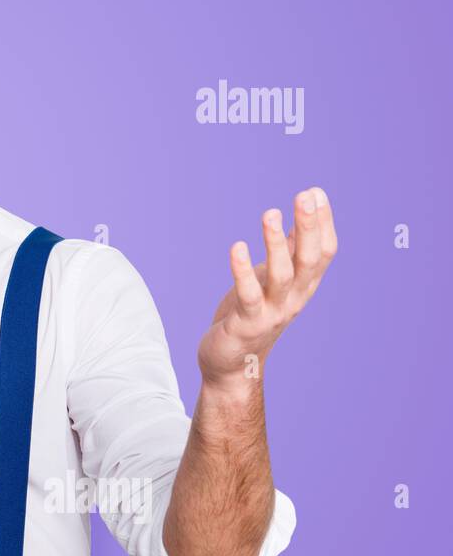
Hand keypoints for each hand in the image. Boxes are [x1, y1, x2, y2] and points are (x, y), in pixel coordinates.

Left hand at [198, 186, 337, 392]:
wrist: (232, 364)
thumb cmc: (252, 315)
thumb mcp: (273, 279)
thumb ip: (288, 251)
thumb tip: (303, 214)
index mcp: (304, 286)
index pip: (323, 252)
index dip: (322, 223)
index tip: (316, 192)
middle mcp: (294, 299)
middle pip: (309, 260)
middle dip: (309, 227)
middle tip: (305, 195)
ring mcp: (272, 312)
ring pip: (281, 275)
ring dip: (275, 243)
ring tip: (269, 213)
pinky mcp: (246, 322)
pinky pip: (248, 295)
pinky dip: (242, 270)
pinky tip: (237, 247)